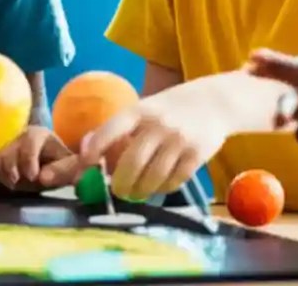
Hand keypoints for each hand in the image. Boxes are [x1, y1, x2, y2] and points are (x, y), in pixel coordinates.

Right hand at [0, 126, 71, 189]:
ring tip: (7, 183)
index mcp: (38, 134)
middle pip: (8, 149)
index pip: (29, 142)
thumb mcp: (67, 165)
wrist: (46, 162)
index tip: (32, 176)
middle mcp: (18, 134)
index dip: (28, 160)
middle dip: (10, 168)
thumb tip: (41, 177)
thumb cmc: (57, 164)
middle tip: (15, 183)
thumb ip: (62, 170)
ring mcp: (3, 142)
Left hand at [70, 85, 230, 199]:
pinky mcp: (197, 154)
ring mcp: (179, 140)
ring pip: (154, 176)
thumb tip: (85, 149)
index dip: (96, 148)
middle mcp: (158, 124)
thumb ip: (116, 129)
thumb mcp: (141, 110)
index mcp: (139, 111)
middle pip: (133, 162)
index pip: (112, 129)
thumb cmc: (167, 110)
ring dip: (141, 191)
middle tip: (117, 191)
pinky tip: (157, 187)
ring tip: (135, 193)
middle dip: (121, 182)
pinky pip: (174, 180)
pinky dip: (162, 189)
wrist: (212, 103)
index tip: (87, 163)